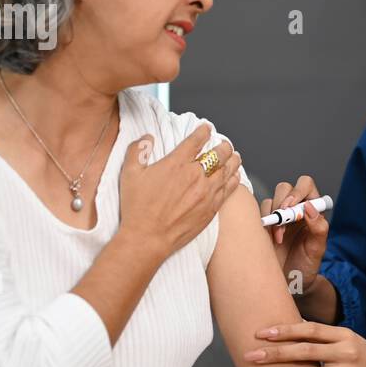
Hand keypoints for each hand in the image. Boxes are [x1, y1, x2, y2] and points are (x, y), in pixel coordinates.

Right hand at [118, 123, 240, 259]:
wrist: (148, 238)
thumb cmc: (138, 208)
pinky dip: (234, 179)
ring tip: (235, 155)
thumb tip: (147, 138)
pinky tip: (235, 176)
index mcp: (176, 164)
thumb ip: (138, 150)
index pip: (196, 141)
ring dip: (232, 160)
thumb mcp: (130, 174)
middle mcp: (195, 176)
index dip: (203, 132)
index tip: (206, 128)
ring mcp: (206, 192)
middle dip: (223, 145)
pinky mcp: (212, 208)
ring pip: (227, 170)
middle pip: (218, 154)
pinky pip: (229, 189)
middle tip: (224, 143)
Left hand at [244, 322, 365, 366]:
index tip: (262, 332)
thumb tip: (296, 334)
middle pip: (305, 350)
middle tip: (253, 354)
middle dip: (276, 352)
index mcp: (345, 335)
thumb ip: (328, 340)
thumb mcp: (354, 344)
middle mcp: (347, 351)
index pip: (309, 329)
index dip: (284, 330)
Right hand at [260, 176, 327, 294]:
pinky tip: (267, 239)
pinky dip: (259, 223)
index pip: (305, 185)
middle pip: (284, 188)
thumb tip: (310, 207)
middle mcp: (293, 209)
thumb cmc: (307, 266)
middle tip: (282, 223)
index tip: (291, 207)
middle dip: (281, 203)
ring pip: (268, 200)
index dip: (297, 191)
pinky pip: (256, 214)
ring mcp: (277, 217)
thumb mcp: (317, 249)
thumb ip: (319, 228)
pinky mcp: (262, 226)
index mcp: (311, 209)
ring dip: (272, 217)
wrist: (290, 283)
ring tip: (277, 240)